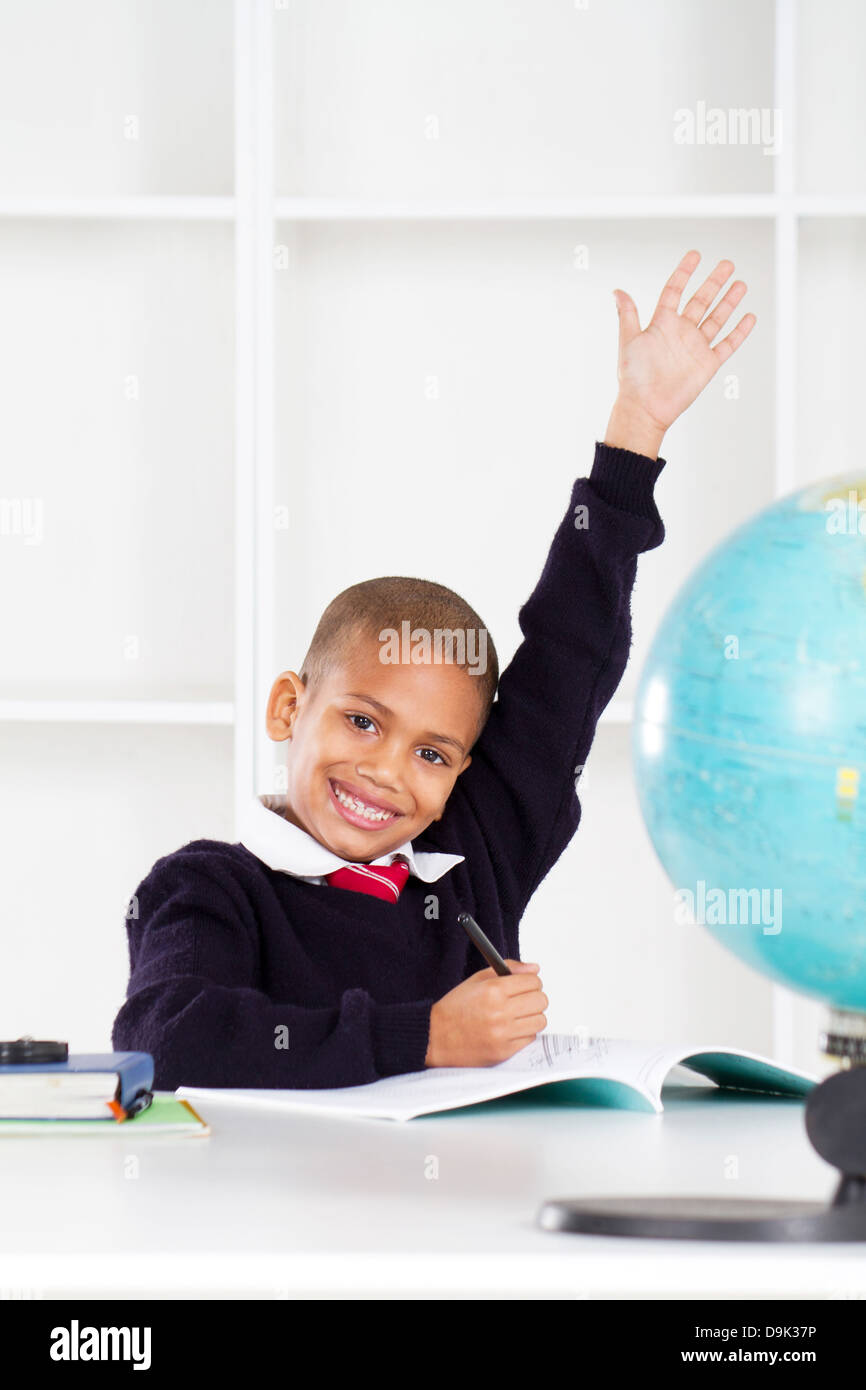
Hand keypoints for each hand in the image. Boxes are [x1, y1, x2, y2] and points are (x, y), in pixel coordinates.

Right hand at [425, 962, 547, 1067]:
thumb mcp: (477, 980)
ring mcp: (503, 1034)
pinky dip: (524, 1033)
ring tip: (517, 1016)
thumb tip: (534, 968)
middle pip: (541, 1001)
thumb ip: (508, 969)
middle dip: (534, 998)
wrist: (435, 1037)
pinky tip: (510, 1030)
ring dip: (532, 1017)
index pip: (533, 981)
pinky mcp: (504, 1051)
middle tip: (523, 1000)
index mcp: (494, 990)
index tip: (526, 985)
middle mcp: (500, 1012)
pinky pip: (530, 1039)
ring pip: (540, 1021)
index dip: (531, 981)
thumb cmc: (455, 1008)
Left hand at [608, 249, 756, 447]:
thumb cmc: (634, 377)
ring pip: (717, 318)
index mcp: (662, 323)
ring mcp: (696, 347)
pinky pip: (728, 344)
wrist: (646, 408)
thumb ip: (627, 314)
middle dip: (715, 282)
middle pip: (701, 301)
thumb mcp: (628, 341)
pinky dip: (739, 331)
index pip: (675, 290)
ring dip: (729, 301)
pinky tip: (748, 317)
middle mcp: (681, 332)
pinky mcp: (708, 364)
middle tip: (727, 264)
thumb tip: (617, 290)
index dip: (685, 272)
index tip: (695, 255)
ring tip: (740, 284)